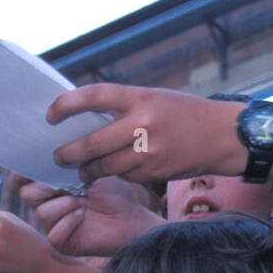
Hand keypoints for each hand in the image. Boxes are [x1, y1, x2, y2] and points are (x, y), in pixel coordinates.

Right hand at [18, 175, 163, 256]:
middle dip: (46, 187)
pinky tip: (83, 215)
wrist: (131, 219)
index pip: (22, 180)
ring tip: (83, 202)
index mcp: (50, 186)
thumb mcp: (91, 171)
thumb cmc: (114, 194)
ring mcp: (54, 225)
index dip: (22, 173)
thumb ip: (68, 163)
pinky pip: (54, 234)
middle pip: (26, 194)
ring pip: (41, 213)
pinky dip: (69, 222)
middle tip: (67, 186)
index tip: (32, 164)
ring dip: (64, 205)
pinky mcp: (64, 243)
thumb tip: (50, 153)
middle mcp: (48, 205)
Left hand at [49, 85, 242, 185]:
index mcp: (139, 97)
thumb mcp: (153, 98)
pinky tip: (117, 171)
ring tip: (82, 170)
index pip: (92, 96)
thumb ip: (123, 106)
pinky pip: (125, 176)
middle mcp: (142, 124)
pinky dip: (117, 174)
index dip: (66, 105)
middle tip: (58, 156)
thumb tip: (85, 117)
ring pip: (105, 166)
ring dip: (89, 170)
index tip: (50, 115)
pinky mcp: (154, 172)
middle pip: (92, 143)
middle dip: (69, 153)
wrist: (222, 136)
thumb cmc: (184, 113)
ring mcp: (148, 151)